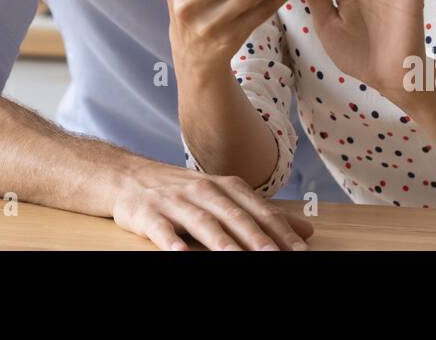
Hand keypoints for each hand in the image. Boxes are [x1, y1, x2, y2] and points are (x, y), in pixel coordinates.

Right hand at [112, 160, 313, 250]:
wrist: (128, 176)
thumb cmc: (183, 191)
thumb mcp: (224, 196)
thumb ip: (263, 214)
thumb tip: (307, 229)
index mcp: (225, 187)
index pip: (258, 209)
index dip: (280, 230)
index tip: (300, 250)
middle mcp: (202, 191)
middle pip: (233, 215)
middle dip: (255, 237)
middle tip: (274, 256)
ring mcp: (174, 201)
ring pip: (201, 222)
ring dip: (220, 241)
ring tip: (235, 259)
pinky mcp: (148, 214)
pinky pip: (161, 231)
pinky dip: (171, 242)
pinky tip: (180, 254)